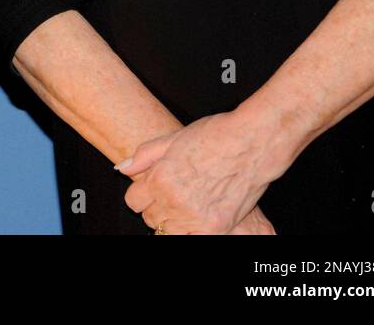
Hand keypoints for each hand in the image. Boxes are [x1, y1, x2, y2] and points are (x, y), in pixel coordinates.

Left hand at [117, 109, 290, 233]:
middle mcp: (174, 200)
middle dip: (156, 207)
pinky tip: (199, 214)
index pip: (133, 201)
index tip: (152, 188)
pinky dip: (192, 230)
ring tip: (186, 204)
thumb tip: (122, 168)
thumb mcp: (172, 139)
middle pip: (150, 219)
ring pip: (168, 232)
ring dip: (173, 221)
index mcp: (160, 178)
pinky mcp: (216, 228)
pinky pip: (192, 238)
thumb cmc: (213, 135)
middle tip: (173, 193)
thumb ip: (144, 156)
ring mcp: (195, 217)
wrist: (251, 143)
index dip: (142, 193)